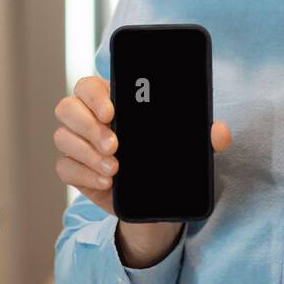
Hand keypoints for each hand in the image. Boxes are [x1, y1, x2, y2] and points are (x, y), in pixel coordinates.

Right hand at [53, 75, 231, 217]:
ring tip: (116, 168)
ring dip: (87, 154)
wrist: (159, 198)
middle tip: (116, 145)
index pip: (90, 85)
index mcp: (112, 99)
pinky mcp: (75, 169)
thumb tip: (220, 132)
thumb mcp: (190, 146)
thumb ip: (206, 136)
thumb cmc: (169, 156)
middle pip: (67, 108)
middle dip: (88, 126)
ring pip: (63, 138)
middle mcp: (89, 117)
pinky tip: (107, 182)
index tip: (113, 112)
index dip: (95, 95)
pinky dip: (84, 174)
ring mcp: (78, 143)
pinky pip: (64, 167)